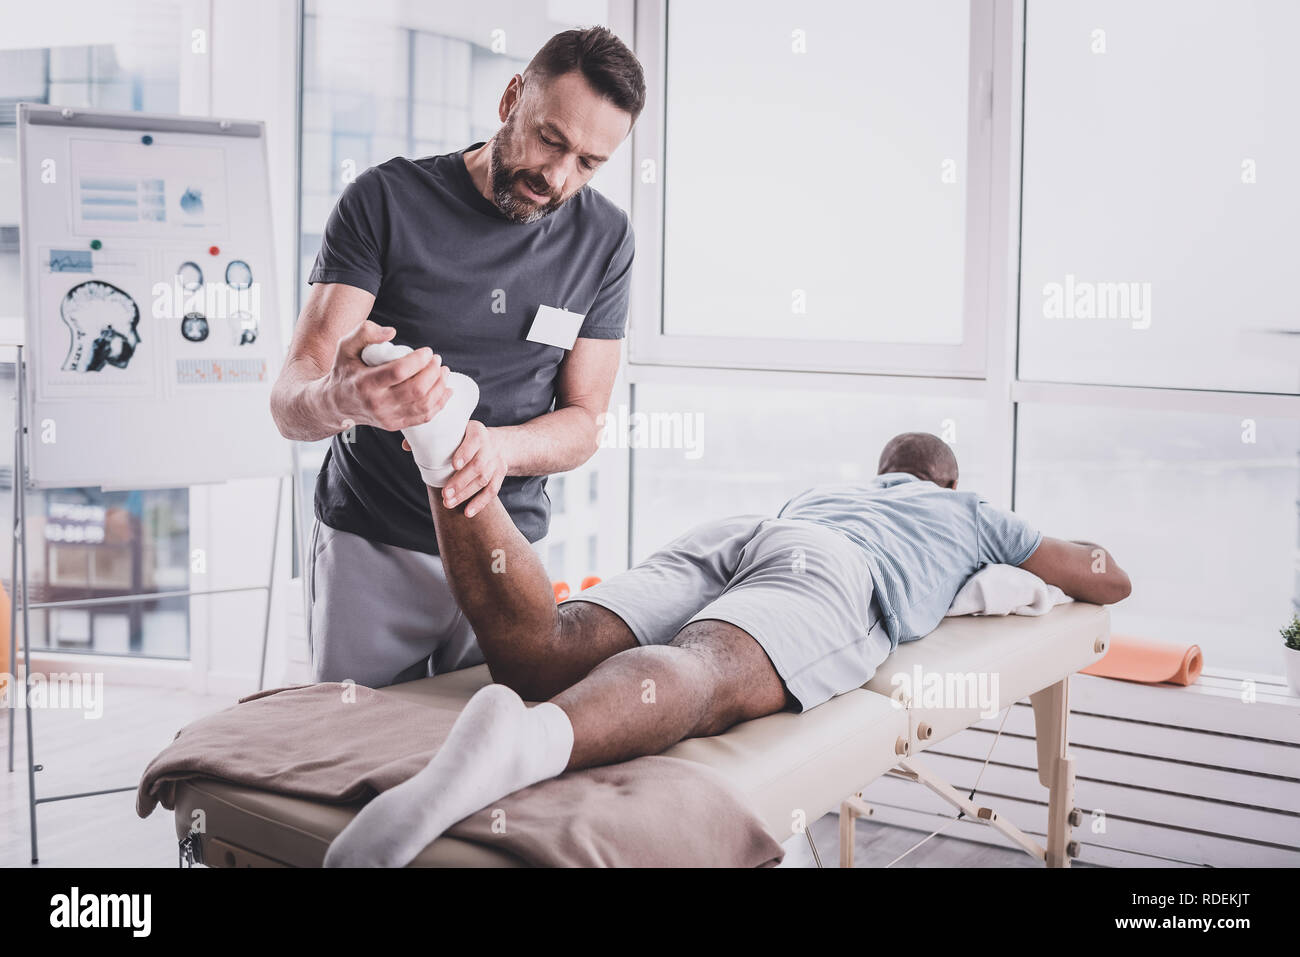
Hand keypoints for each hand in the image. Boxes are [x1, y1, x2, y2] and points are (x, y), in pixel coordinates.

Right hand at [327, 320, 451, 430]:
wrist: (335, 404)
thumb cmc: (343, 371)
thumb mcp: (345, 347)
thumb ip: (365, 332)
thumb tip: (392, 332)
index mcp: (365, 383)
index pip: (398, 372)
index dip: (418, 361)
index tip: (427, 351)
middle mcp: (377, 404)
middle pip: (416, 390)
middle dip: (433, 373)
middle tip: (437, 360)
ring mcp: (387, 417)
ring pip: (423, 405)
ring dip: (439, 386)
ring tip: (443, 371)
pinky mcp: (395, 425)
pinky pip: (424, 417)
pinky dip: (439, 403)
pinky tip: (446, 390)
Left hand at [442, 423, 508, 516]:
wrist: (496, 443)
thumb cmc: (466, 438)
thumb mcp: (455, 431)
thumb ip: (433, 437)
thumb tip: (406, 446)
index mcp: (477, 432)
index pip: (474, 441)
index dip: (465, 453)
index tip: (454, 465)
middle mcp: (489, 447)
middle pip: (478, 465)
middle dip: (461, 481)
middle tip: (445, 493)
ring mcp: (496, 463)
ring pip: (483, 480)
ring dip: (465, 494)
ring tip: (448, 503)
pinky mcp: (499, 475)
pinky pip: (492, 491)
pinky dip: (480, 503)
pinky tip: (468, 512)